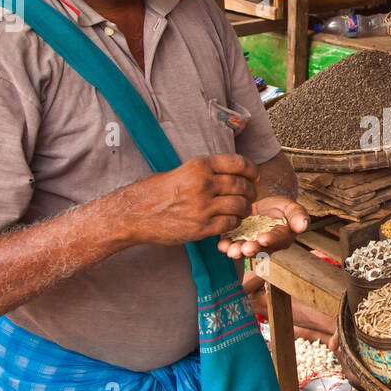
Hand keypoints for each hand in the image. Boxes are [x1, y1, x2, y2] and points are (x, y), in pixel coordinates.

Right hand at [118, 153, 259, 246]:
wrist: (135, 213)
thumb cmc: (156, 191)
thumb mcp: (182, 171)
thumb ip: (206, 171)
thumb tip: (232, 173)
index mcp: (199, 166)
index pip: (238, 163)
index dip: (252, 171)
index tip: (255, 177)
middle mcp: (203, 184)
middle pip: (242, 185)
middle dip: (251, 192)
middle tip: (250, 196)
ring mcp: (203, 206)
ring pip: (240, 205)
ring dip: (245, 208)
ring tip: (242, 210)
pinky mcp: (201, 226)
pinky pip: (230, 223)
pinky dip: (234, 222)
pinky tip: (229, 221)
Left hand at [218, 194, 309, 258]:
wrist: (262, 203)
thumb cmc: (280, 207)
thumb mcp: (291, 207)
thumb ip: (297, 215)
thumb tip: (303, 226)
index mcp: (281, 238)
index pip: (277, 240)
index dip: (271, 240)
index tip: (264, 238)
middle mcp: (265, 245)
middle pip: (259, 249)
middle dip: (252, 249)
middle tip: (246, 248)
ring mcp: (249, 243)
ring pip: (244, 250)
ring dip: (237, 251)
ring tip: (231, 250)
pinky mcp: (235, 239)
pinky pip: (231, 244)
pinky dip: (226, 246)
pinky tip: (222, 245)